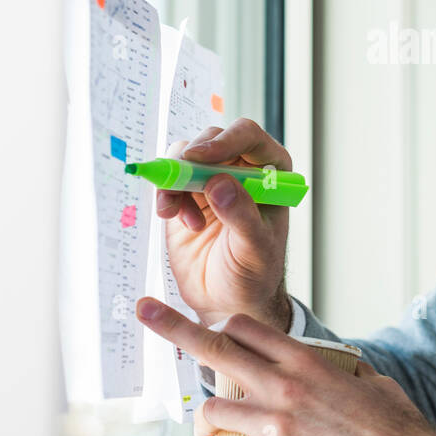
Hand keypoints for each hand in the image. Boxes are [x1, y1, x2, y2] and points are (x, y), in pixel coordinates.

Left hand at [135, 299, 435, 435]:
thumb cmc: (394, 429)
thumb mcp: (370, 384)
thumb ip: (341, 374)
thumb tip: (336, 375)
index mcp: (308, 363)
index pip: (248, 329)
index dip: (224, 328)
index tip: (213, 330)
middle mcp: (285, 388)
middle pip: (215, 349)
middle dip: (174, 327)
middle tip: (147, 311)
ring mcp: (275, 427)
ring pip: (210, 410)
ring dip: (206, 422)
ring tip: (212, 430)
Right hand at [156, 119, 292, 328]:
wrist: (228, 299)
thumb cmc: (254, 273)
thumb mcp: (254, 249)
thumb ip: (241, 216)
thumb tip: (220, 183)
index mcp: (271, 172)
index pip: (249, 137)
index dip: (225, 140)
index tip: (200, 157)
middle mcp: (241, 168)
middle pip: (212, 139)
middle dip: (191, 159)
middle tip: (177, 183)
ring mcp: (211, 178)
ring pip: (185, 154)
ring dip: (174, 178)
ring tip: (178, 214)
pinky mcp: (186, 193)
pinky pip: (167, 177)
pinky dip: (164, 192)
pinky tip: (172, 217)